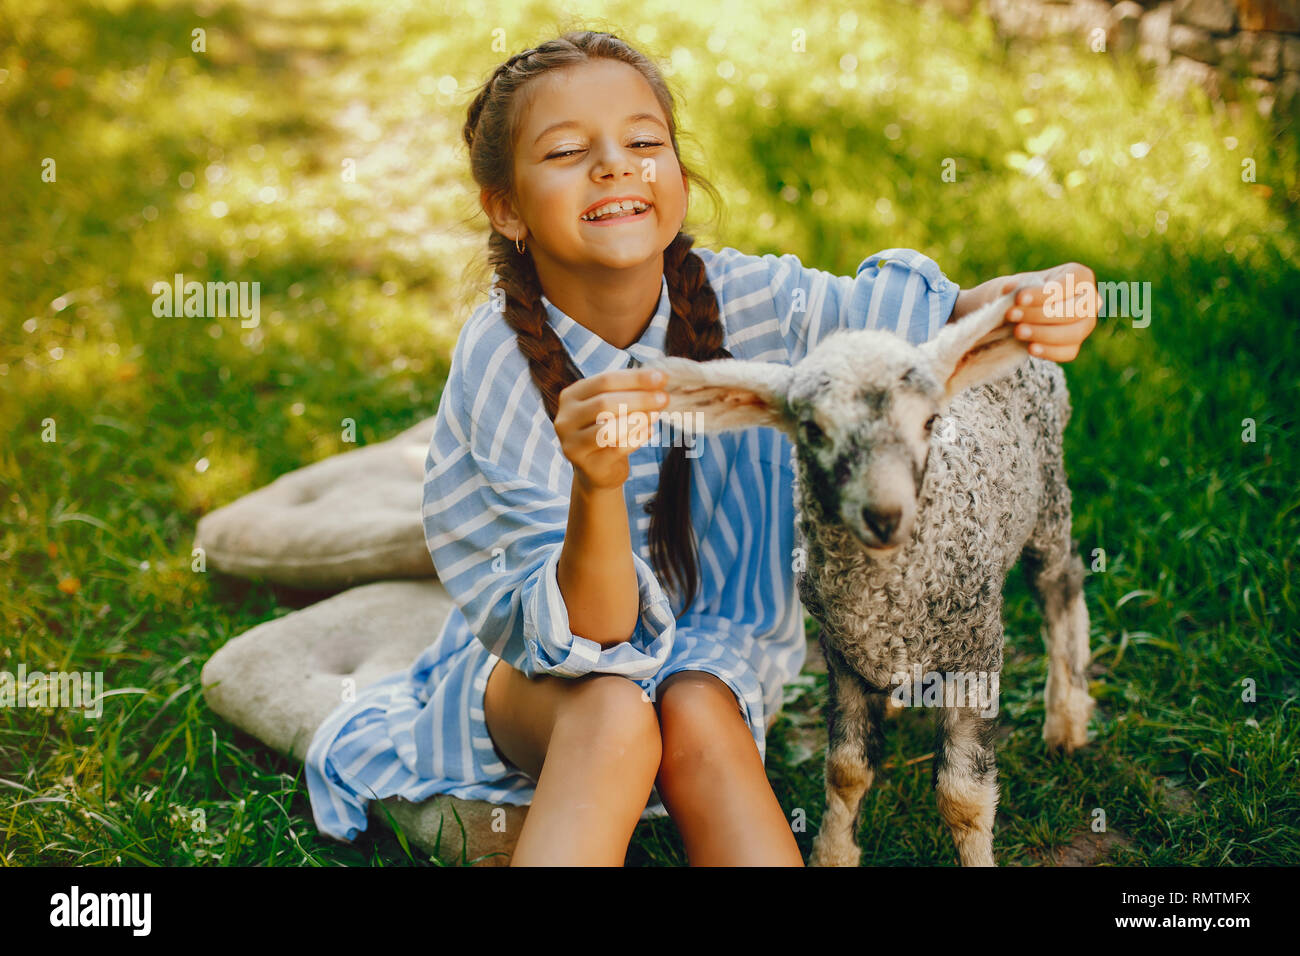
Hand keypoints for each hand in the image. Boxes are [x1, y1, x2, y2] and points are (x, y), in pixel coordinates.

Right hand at [554, 367, 666, 491]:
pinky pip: (616, 450)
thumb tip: (659, 378)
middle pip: (604, 403)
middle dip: (639, 398)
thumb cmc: (607, 429)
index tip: (662, 377)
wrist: (597, 469)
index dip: (635, 378)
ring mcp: (572, 444)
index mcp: (570, 396)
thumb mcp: (612, 405)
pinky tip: (648, 432)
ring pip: (607, 428)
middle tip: (664, 398)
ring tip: (657, 414)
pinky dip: (636, 439)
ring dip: (637, 419)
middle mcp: (565, 419)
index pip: (604, 381)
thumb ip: (628, 390)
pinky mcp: (587, 465)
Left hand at [999, 262, 1097, 362]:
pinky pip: (1068, 352)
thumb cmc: (1022, 293)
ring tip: (1018, 332)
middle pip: (1073, 310)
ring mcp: (1086, 325)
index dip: (1044, 294)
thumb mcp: (1018, 284)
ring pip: (1074, 333)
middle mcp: (1090, 300)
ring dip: (1044, 333)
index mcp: (1080, 276)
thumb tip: (1010, 289)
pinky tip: (1031, 348)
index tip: (1019, 298)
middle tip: (1011, 315)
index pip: (1068, 284)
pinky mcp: (1075, 345)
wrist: (1017, 315)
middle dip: (1040, 314)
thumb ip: (1016, 286)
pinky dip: (1050, 351)